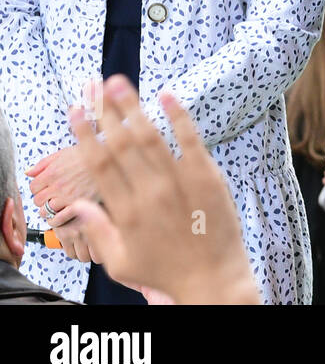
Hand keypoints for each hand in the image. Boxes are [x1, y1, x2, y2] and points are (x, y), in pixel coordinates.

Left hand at [28, 144, 96, 219]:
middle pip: (37, 200)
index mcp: (52, 172)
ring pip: (46, 212)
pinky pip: (60, 218)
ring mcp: (68, 196)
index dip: (38, 188)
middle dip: (43, 200)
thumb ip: (44, 163)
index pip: (32, 187)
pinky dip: (57, 220)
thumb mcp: (65, 152)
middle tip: (51, 198)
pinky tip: (62, 216)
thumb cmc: (89, 155)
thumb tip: (28, 172)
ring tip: (57, 207)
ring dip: (49, 211)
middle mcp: (58, 185)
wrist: (112, 159)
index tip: (45, 188)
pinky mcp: (80, 205)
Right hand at [65, 75, 259, 303]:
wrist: (213, 280)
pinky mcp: (208, 178)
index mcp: (125, 212)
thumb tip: (73, 205)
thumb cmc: (165, 272)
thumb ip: (97, 230)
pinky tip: (167, 94)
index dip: (85, 135)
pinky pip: (192, 141)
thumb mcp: (120, 262)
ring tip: (121, 83)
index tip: (76, 111)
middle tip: (96, 85)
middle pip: (122, 144)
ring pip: (152, 137)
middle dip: (107, 112)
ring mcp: (180, 184)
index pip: (99, 165)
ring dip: (134, 107)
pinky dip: (179, 116)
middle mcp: (149, 193)